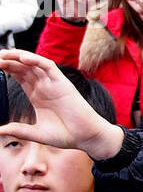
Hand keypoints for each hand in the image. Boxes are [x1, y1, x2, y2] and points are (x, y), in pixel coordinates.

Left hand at [0, 50, 122, 160]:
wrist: (85, 137)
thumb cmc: (66, 134)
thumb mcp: (37, 133)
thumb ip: (19, 130)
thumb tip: (0, 130)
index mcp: (37, 96)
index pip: (19, 76)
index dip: (6, 69)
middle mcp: (44, 86)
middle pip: (23, 67)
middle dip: (8, 61)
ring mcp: (53, 83)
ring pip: (34, 63)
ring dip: (18, 57)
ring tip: (3, 55)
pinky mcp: (62, 83)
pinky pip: (48, 66)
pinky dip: (36, 60)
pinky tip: (23, 58)